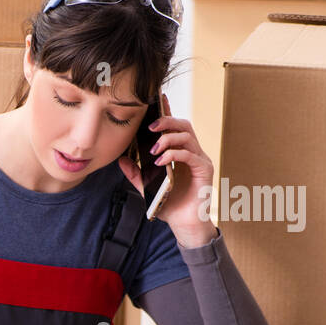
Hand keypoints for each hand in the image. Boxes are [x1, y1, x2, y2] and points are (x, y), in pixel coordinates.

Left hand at [117, 92, 217, 247]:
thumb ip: (136, 174)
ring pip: (187, 137)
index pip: (174, 127)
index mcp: (179, 153)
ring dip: (169, 138)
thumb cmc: (169, 205)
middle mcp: (192, 152)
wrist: (184, 225)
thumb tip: (121, 160)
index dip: (167, 112)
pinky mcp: (204, 170)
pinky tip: (160, 162)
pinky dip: (174, 155)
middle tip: (150, 126)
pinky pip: (190, 155)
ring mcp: (199, 160)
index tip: (157, 99)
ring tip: (153, 148)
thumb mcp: (147, 187)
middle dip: (167, 121)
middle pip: (183, 125)